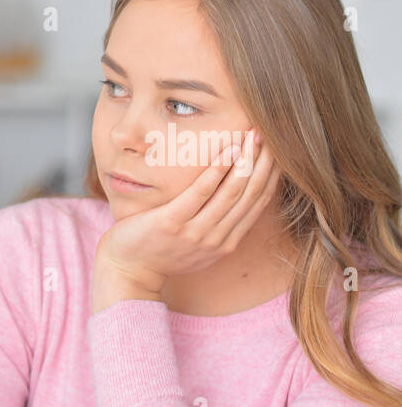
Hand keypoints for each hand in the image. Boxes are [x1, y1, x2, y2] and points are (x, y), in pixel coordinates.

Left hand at [92, 129, 279, 312]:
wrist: (127, 273)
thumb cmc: (160, 251)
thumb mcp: (198, 245)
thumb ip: (218, 225)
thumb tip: (236, 195)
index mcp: (226, 242)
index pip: (258, 202)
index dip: (272, 174)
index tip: (278, 150)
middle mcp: (216, 239)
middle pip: (251, 194)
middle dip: (264, 162)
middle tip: (269, 133)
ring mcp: (195, 233)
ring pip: (232, 192)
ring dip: (246, 161)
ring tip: (253, 135)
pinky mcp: (172, 224)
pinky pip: (200, 192)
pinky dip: (217, 170)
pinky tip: (227, 150)